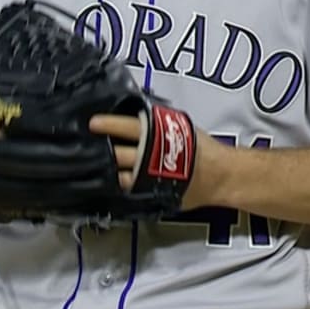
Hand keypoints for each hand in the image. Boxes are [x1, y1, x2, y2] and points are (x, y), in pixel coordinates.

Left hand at [87, 112, 223, 210]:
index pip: (129, 127)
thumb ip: (158, 123)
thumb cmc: (203, 149)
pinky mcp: (150, 194)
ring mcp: (148, 179)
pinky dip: (121, 183)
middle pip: (119, 153)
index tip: (93, 123)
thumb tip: (138, 114)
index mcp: (158, 136)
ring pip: (120, 174)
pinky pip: (129, 189)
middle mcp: (149, 157)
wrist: (218, 176)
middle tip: (91, 145)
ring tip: (99, 165)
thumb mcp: (181, 127)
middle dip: (105, 150)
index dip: (110, 125)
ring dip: (110, 169)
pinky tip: (115, 180)